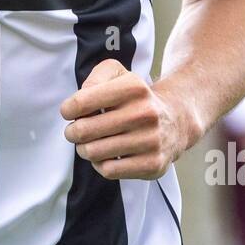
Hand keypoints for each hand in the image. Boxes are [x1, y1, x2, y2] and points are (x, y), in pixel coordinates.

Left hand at [59, 59, 198, 181]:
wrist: (175, 120)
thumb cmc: (136, 98)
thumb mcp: (118, 74)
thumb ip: (95, 78)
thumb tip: (78, 104)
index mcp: (134, 88)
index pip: (81, 102)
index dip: (68, 109)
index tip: (70, 112)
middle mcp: (145, 113)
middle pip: (84, 130)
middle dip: (72, 132)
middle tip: (75, 131)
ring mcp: (151, 141)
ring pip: (94, 152)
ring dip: (84, 149)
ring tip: (89, 144)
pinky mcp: (153, 164)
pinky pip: (109, 170)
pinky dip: (100, 164)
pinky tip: (105, 156)